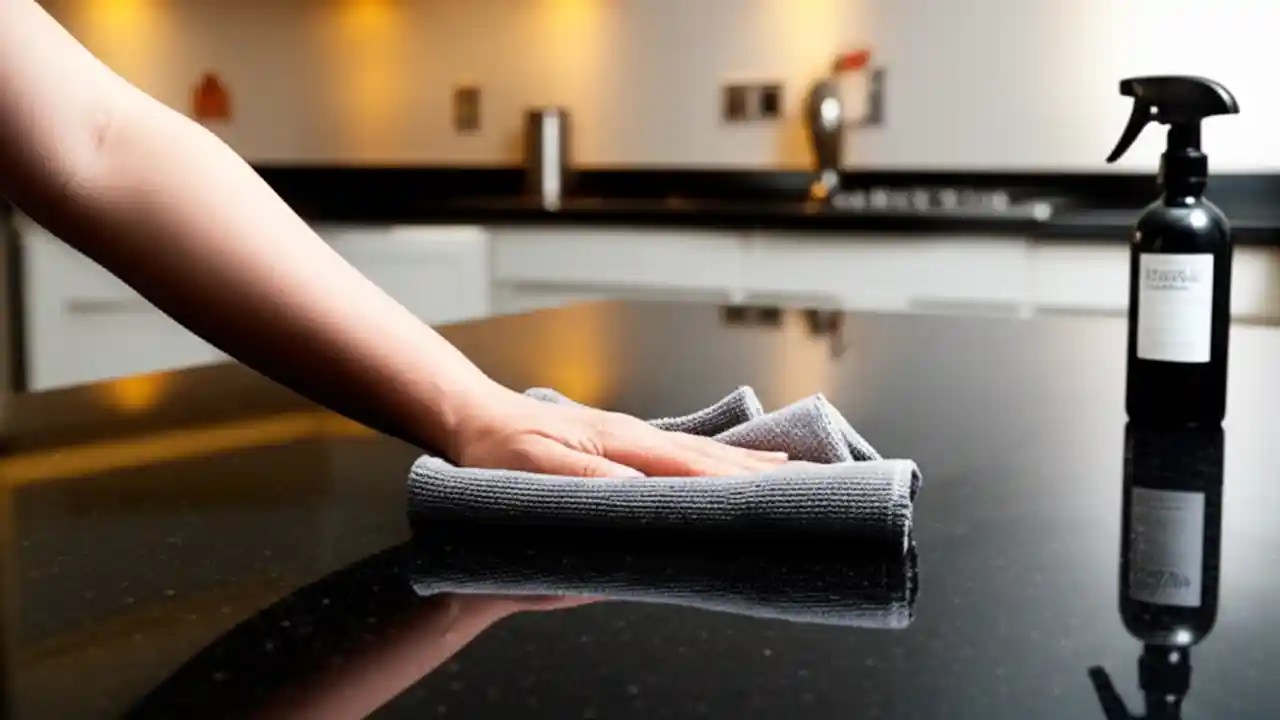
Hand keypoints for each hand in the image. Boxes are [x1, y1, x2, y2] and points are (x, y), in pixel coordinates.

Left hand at [449, 387, 786, 476]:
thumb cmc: (496, 452)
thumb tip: (644, 496)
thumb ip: (588, 483)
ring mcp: (634, 438)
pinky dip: (724, 461)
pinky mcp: (626, 444)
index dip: (741, 485)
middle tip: (817, 488)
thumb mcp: (532, 472)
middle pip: (713, 459)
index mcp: (622, 445)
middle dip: (765, 475)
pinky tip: (742, 463)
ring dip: (752, 466)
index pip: (694, 468)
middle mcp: (637, 437)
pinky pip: (688, 454)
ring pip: (706, 453)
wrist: (472, 417)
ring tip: (798, 473)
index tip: (787, 497)